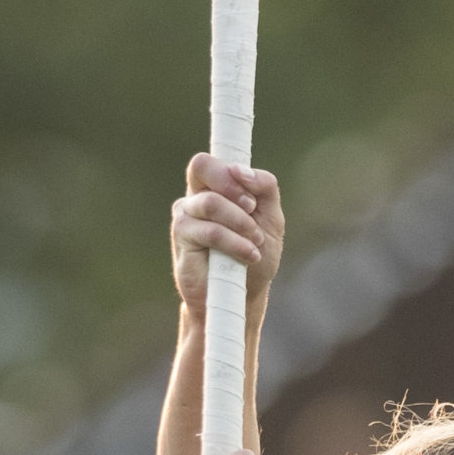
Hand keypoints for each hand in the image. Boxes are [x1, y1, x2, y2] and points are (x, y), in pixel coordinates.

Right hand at [171, 158, 284, 319]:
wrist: (244, 295)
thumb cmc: (256, 255)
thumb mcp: (271, 218)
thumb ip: (265, 188)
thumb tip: (242, 170)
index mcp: (217, 187)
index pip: (213, 159)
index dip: (231, 167)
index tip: (252, 194)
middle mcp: (197, 196)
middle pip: (202, 165)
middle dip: (232, 184)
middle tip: (252, 208)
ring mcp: (185, 215)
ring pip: (211, 202)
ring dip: (240, 221)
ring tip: (255, 240)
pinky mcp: (181, 238)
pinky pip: (209, 230)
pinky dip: (234, 242)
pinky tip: (248, 254)